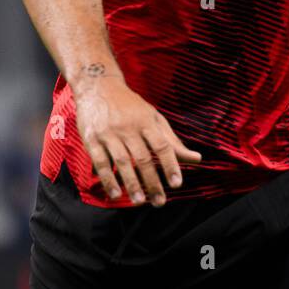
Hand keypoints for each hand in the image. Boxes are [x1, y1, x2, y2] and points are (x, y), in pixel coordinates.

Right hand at [73, 69, 201, 205]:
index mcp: (146, 122)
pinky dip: (108, 179)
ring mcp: (109, 133)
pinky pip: (101, 162)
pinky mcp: (92, 139)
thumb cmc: (131, 106)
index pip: (162, 146)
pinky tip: (116, 193)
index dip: (170, 165)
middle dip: (152, 181)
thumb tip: (197, 159)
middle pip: (142, 158)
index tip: (177, 184)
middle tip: (159, 202)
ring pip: (122, 162)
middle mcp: (129, 128)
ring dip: (131, 184)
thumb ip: (172, 141)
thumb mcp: (153, 118)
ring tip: (140, 201)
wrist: (98, 86)